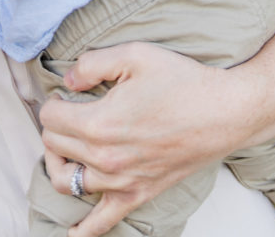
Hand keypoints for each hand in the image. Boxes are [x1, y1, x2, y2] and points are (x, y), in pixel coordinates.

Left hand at [37, 43, 246, 236]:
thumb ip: (91, 64)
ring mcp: (121, 181)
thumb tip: (66, 81)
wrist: (225, 112)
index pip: (50, 117)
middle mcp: (105, 158)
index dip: (54, 101)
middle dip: (55, 127)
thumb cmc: (183, 82)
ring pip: (66, 182)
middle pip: (54, 146)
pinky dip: (83, 230)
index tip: (66, 95)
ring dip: (59, 163)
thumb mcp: (135, 54)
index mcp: (100, 123)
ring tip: (67, 148)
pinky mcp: (139, 194)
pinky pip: (102, 222)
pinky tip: (72, 231)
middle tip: (69, 113)